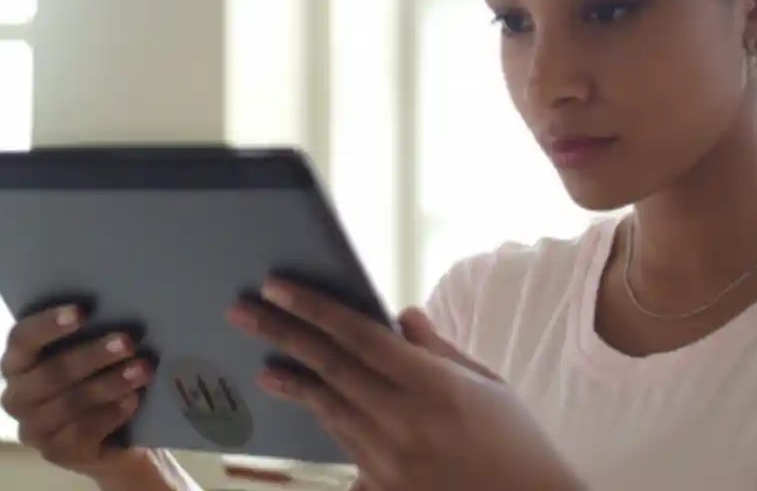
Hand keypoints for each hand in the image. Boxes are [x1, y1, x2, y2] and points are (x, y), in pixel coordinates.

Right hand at [0, 306, 155, 480]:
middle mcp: (18, 396)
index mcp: (18, 363)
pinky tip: (132, 400)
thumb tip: (119, 303)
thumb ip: (91, 331)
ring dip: (110, 383)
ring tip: (142, 369)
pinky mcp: (57, 453)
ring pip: (70, 403)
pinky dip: (111, 413)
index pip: (22, 338)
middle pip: (50, 373)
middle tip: (128, 341)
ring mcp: (35, 429)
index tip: (83, 310)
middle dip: (92, 355)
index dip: (49, 324)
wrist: (115, 433)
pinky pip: (83, 432)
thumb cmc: (98, 377)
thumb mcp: (91, 351)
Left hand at [227, 282, 584, 490]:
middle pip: (330, 368)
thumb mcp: (488, 383)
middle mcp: (404, 422)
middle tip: (241, 311)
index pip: (359, 336)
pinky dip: (324, 416)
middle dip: (282, 334)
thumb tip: (400, 316)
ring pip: (328, 408)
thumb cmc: (515, 441)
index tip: (277, 285)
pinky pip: (343, 443)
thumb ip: (437, 350)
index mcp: (434, 386)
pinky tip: (305, 400)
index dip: (314, 308)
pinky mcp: (383, 486)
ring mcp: (389, 460)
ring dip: (292, 381)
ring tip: (264, 363)